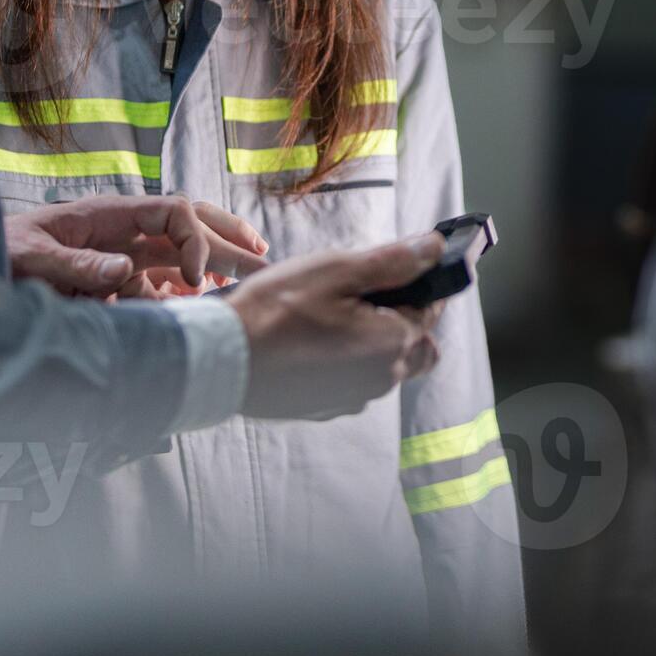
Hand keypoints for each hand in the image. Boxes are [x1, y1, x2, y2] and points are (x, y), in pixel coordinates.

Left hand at [7, 196, 268, 298]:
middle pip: (190, 223)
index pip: (173, 212)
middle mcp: (123, 230)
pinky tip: (209, 298)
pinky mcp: (116, 279)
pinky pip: (162, 280)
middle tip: (263, 262)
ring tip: (250, 271)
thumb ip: (76, 266)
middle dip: (228, 238)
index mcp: (108, 215)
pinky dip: (189, 287)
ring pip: (183, 249)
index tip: (197, 279)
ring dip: (218, 257)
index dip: (196, 240)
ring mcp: (122, 253)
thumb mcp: (31, 258)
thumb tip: (125, 270)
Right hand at [224, 234, 445, 421]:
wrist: (219, 361)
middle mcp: (382, 378)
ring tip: (335, 312)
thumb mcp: (338, 271)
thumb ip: (394, 262)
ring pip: (386, 365)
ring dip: (376, 339)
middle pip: (417, 344)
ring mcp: (353, 397)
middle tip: (369, 291)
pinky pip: (354, 380)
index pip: (431, 307)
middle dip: (407, 317)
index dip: (424, 282)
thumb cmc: (276, 311)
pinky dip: (348, 360)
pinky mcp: (326, 407)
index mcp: (394, 342)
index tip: (408, 266)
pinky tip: (315, 339)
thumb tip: (435, 249)